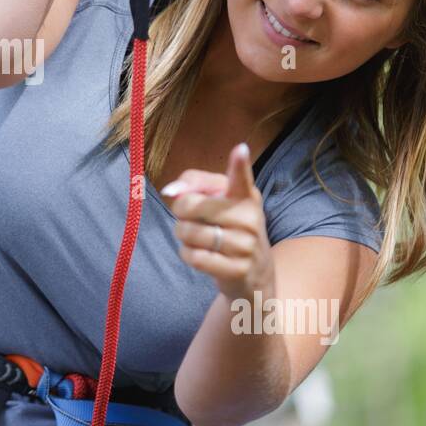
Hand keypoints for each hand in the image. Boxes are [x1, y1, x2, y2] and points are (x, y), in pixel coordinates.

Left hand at [161, 143, 274, 300]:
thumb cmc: (229, 229)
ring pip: (189, 233)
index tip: (240, 150)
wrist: (254, 275)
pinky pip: (194, 257)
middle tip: (193, 219)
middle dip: (181, 213)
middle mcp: (250, 217)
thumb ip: (194, 186)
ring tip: (197, 238)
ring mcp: (246, 245)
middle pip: (191, 205)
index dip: (239, 164)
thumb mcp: (219, 203)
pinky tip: (199, 255)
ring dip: (183, 236)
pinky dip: (187, 255)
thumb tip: (171, 191)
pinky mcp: (238, 269)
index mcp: (245, 195)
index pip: (241, 178)